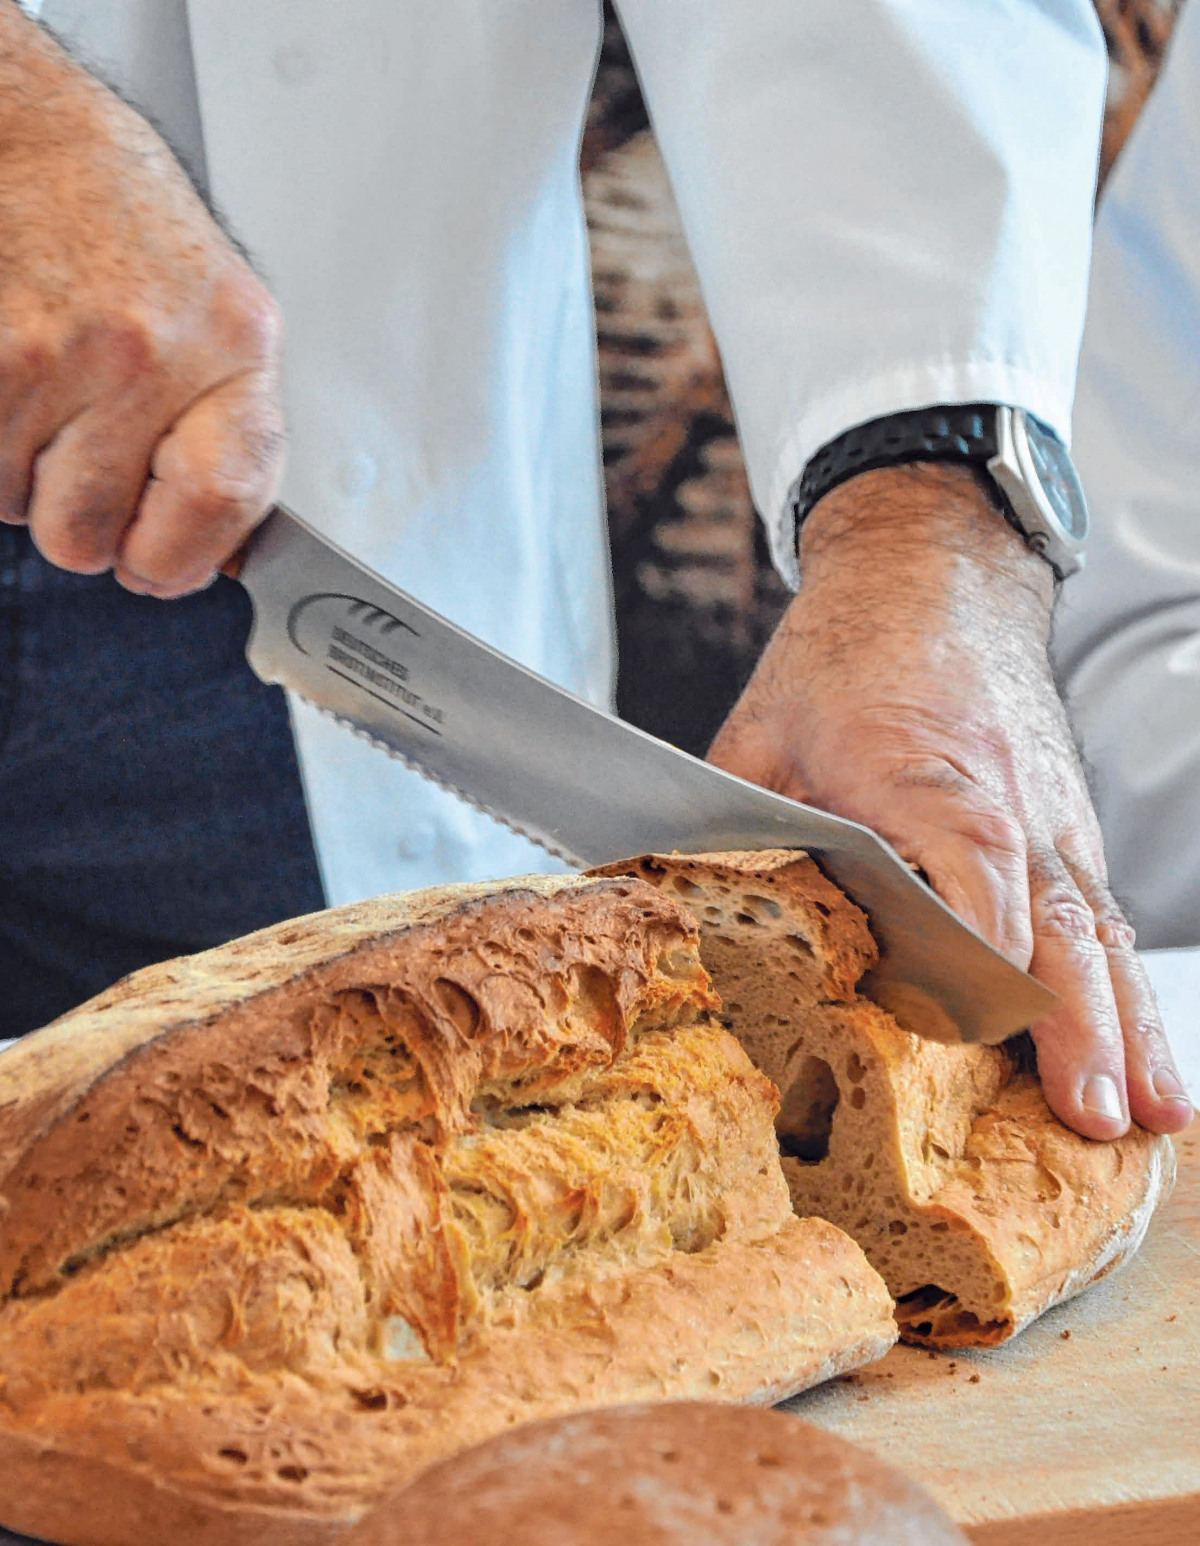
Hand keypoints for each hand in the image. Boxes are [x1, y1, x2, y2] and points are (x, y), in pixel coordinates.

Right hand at [0, 8, 283, 596]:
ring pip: (17, 505)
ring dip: (18, 468)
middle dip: (76, 517)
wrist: (22, 132)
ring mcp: (54, 355)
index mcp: (233, 347)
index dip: (179, 558)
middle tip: (76, 447)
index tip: (157, 566)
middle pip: (92, 535)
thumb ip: (224, 435)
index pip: (224, 499)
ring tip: (40, 383)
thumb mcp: (213, 318)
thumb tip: (217, 554)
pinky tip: (7, 372)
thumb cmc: (119, 225)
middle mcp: (149, 351)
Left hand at [710, 462, 1192, 1139]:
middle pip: (1054, 929)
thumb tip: (675, 927)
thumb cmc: (842, 658)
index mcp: (927, 784)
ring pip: (1099, 933)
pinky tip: (1152, 1061)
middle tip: (1092, 1121)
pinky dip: (1133, 991)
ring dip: (1126, 1027)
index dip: (971, 976)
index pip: (969, 894)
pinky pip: (1108, 918)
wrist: (932, 574)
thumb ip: (734, 837)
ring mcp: (1052, 820)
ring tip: (1151, 1118)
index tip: (965, 1051)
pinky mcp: (1067, 830)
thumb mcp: (761, 738)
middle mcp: (1011, 808)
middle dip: (1074, 1029)